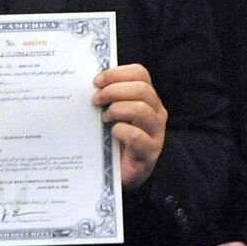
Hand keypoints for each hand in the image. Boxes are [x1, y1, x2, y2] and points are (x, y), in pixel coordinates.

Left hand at [93, 64, 166, 187]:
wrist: (119, 172)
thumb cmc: (114, 138)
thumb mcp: (112, 113)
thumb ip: (107, 96)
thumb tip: (90, 82)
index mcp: (147, 98)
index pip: (140, 73)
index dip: (117, 73)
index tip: (96, 81)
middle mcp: (156, 112)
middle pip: (142, 89)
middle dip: (114, 90)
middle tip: (96, 100)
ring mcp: (156, 132)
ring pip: (141, 109)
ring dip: (117, 110)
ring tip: (104, 118)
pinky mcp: (150, 152)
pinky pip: (136, 135)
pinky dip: (120, 131)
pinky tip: (111, 133)